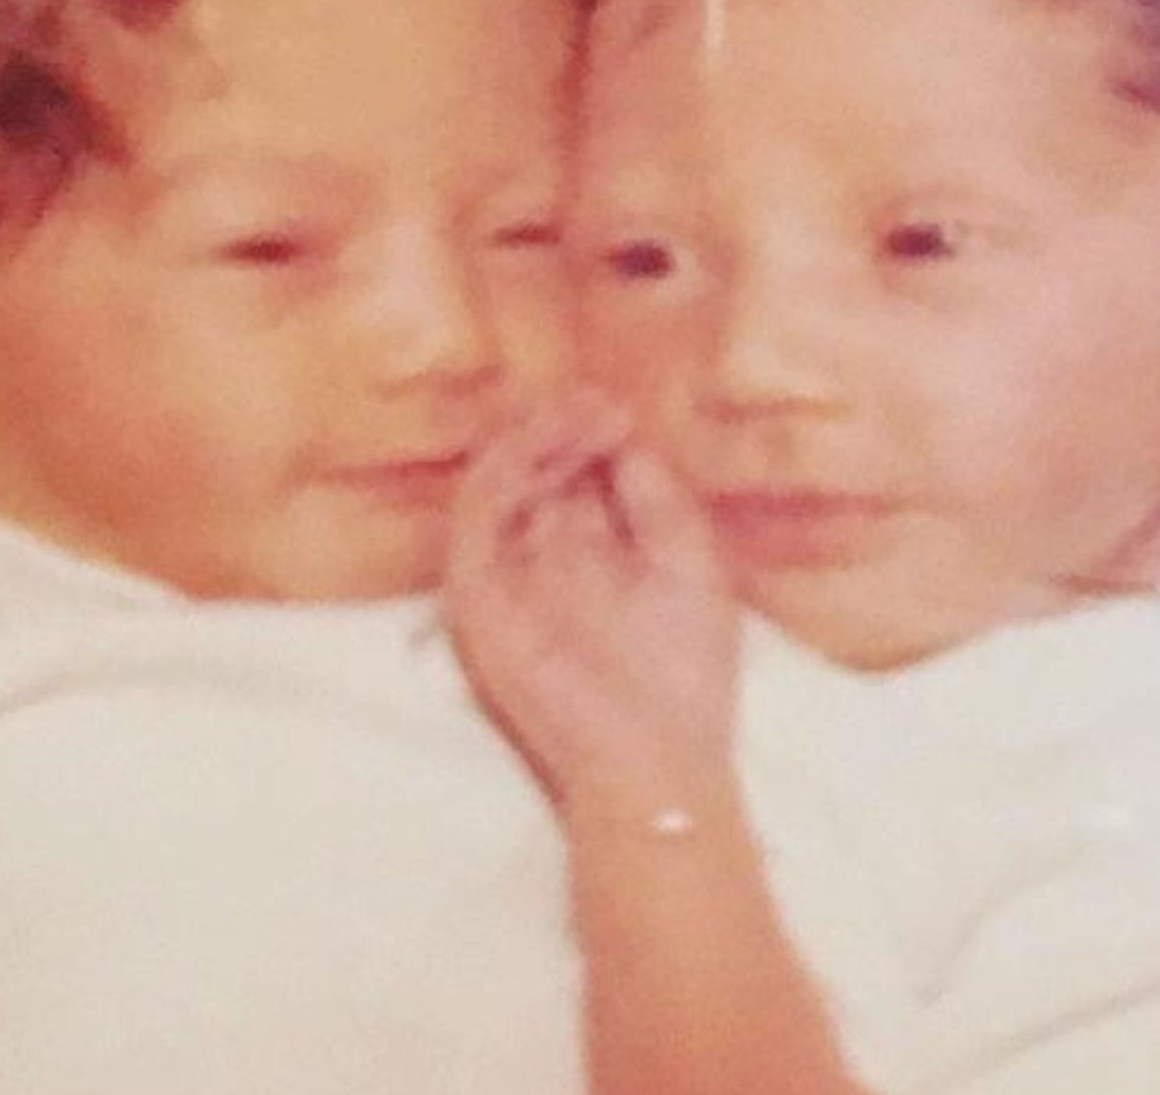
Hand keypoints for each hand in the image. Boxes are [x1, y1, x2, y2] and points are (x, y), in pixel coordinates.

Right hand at [446, 398, 740, 825]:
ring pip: (496, 485)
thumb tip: (619, 428)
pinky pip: (471, 524)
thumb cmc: (684, 668)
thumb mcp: (687, 558)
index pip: (576, 471)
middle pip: (531, 469)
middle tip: (589, 403)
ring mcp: (508, 578)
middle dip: (554, 426)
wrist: (655, 756)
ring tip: (572, 420)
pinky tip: (539, 455)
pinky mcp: (477, 603)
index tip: (613, 406)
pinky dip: (497, 478)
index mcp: (598, 549)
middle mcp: (547, 557)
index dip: (586, 430)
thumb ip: (651, 492)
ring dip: (528, 441)